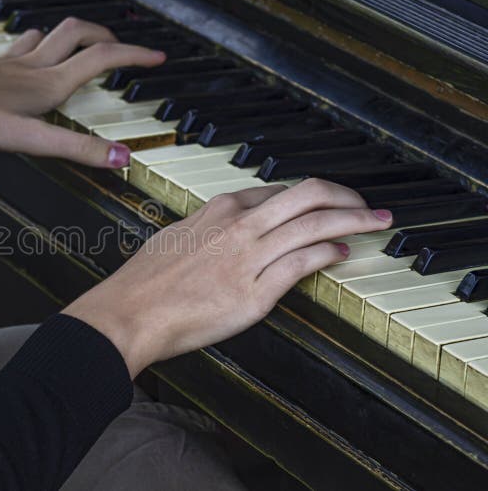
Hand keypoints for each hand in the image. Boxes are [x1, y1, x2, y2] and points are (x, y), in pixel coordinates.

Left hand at [0, 18, 165, 167]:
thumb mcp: (30, 140)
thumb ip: (77, 150)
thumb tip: (121, 159)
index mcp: (49, 83)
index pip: (102, 59)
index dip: (134, 56)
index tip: (158, 57)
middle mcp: (33, 67)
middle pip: (77, 34)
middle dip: (106, 36)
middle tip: (123, 48)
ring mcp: (11, 65)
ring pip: (50, 35)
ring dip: (73, 35)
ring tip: (85, 44)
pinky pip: (21, 44)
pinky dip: (37, 42)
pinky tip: (29, 53)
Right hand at [62, 179, 393, 376]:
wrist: (129, 312)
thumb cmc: (146, 281)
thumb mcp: (179, 238)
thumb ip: (212, 230)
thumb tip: (234, 229)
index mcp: (220, 210)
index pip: (279, 191)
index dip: (312, 196)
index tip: (326, 204)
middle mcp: (239, 226)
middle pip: (308, 196)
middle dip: (347, 197)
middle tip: (366, 206)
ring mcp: (249, 257)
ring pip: (315, 225)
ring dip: (354, 221)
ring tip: (375, 223)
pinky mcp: (254, 293)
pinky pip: (303, 264)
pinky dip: (328, 254)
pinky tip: (341, 253)